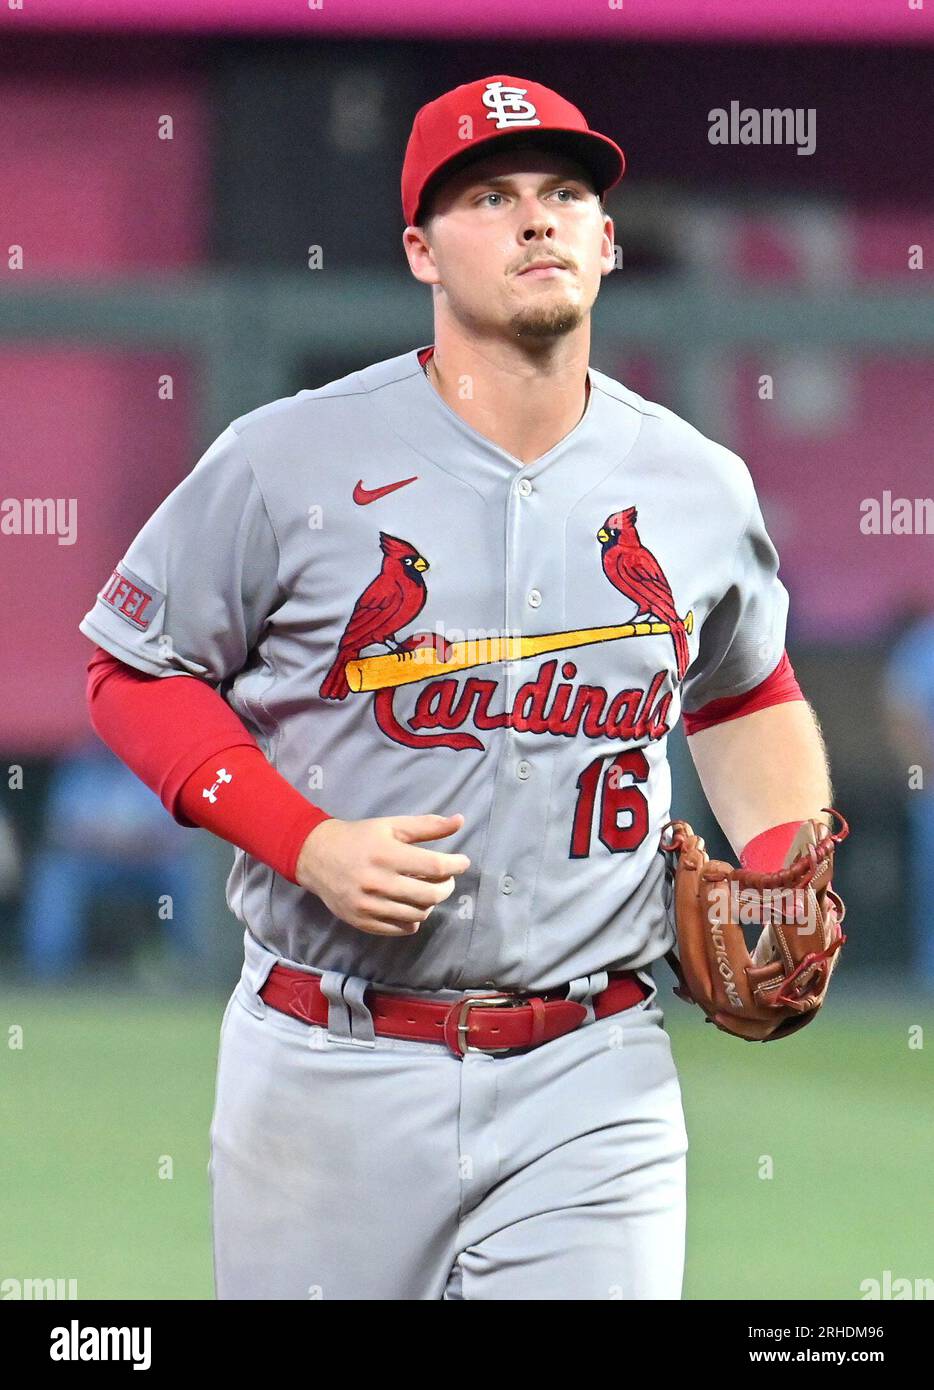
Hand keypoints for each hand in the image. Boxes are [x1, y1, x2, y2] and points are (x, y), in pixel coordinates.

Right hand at [295, 812, 470, 936]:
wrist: (316, 856)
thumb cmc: (359, 838)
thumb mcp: (391, 825)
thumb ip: (427, 825)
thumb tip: (460, 821)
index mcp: (386, 855)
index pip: (435, 867)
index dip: (455, 865)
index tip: (462, 862)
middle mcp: (378, 882)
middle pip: (430, 895)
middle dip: (447, 887)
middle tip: (446, 879)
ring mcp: (369, 906)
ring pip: (418, 914)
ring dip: (431, 903)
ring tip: (427, 891)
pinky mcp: (363, 922)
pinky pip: (401, 928)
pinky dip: (413, 919)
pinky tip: (411, 905)